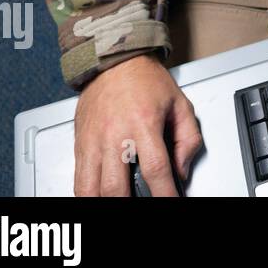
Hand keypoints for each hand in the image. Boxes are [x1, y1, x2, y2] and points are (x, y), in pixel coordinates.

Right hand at [73, 53, 202, 196]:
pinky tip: (100, 198)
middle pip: (116, 187)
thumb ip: (188, 139)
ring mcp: (94, 142)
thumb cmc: (146, 80)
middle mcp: (115, 135)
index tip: (171, 201)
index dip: (165, 194)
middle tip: (144, 205)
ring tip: (120, 203)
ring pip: (90, 189)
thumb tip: (182, 169)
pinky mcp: (80, 145)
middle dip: (129, 204)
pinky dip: (88, 196)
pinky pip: (78, 181)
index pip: (155, 169)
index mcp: (144, 123)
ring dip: (105, 203)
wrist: (114, 62)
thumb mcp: (180, 104)